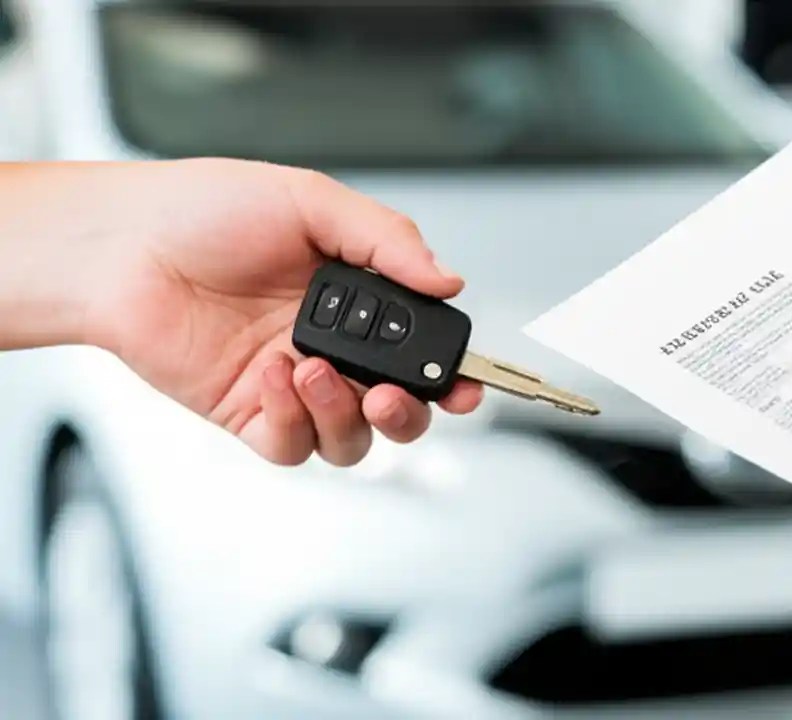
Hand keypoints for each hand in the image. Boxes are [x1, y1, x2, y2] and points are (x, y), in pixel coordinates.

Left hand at [0, 159, 481, 465]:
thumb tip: (448, 279)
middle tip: (392, 393)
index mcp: (355, 299)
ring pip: (350, 440)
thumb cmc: (200, 212)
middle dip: (409, 413)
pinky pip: (291, 445)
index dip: (450, 375)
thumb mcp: (311, 201)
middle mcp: (329, 347)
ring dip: (346, 416)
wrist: (119, 245)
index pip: (420, 350)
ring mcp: (291, 385)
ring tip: (318, 372)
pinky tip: (277, 377)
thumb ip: (388, 240)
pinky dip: (294, 421)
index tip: (464, 383)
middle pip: (397, 410)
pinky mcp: (249, 413)